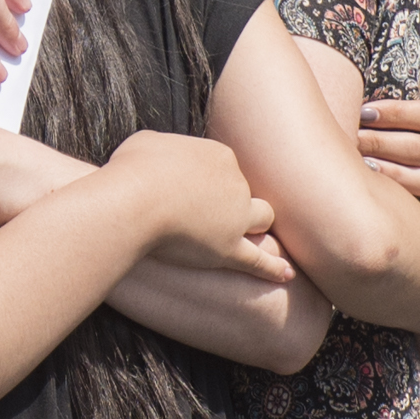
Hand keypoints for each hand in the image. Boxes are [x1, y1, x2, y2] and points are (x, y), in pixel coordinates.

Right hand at [100, 132, 291, 281]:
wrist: (136, 200)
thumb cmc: (133, 170)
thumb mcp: (146, 143)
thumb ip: (162, 149)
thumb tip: (157, 158)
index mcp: (219, 156)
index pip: (223, 167)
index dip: (208, 179)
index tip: (189, 187)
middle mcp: (236, 183)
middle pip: (245, 191)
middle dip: (237, 200)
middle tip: (218, 209)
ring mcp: (236, 217)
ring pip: (261, 220)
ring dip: (257, 226)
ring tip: (254, 236)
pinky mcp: (229, 248)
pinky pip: (258, 260)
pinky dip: (274, 267)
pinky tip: (286, 275)